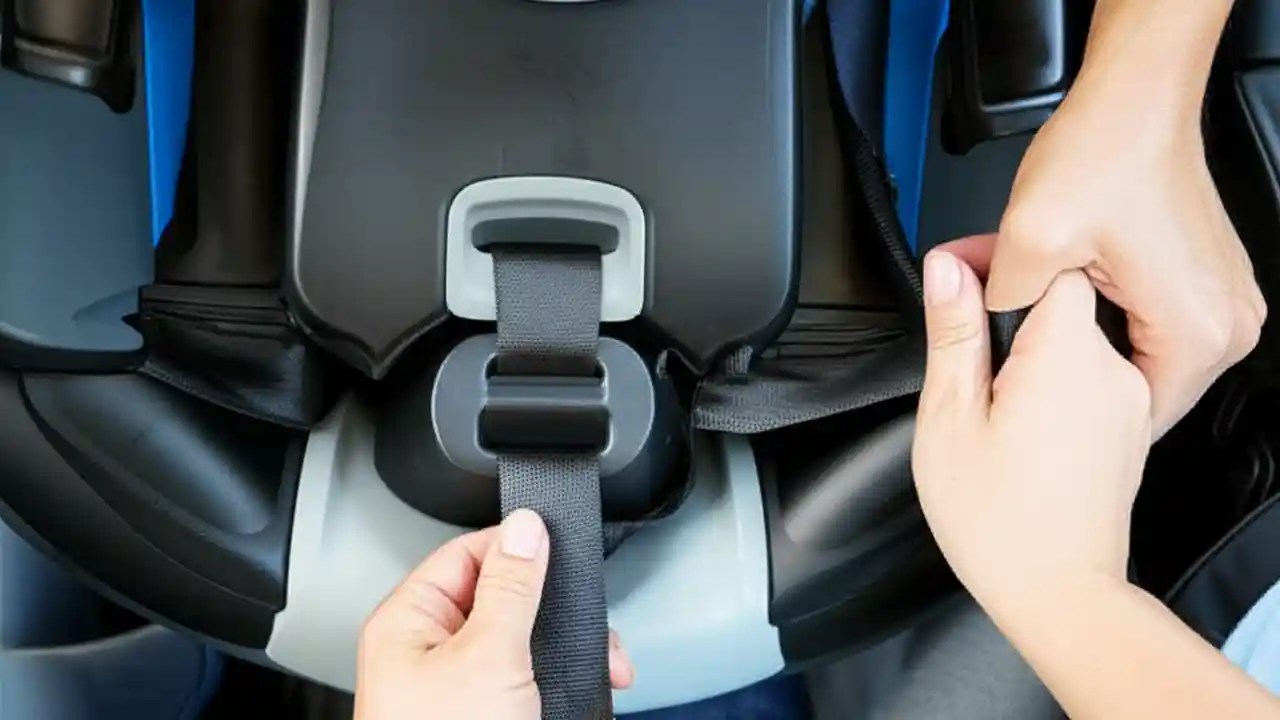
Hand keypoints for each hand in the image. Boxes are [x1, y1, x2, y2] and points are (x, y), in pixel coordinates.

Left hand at [354, 510, 633, 719]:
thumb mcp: (488, 657)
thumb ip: (512, 588)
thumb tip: (525, 529)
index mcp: (409, 622)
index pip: (466, 553)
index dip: (516, 548)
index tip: (559, 552)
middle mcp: (430, 652)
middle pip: (503, 597)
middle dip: (555, 608)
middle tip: (588, 623)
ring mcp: (460, 688)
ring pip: (525, 641)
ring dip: (569, 648)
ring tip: (604, 664)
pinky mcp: (488, 716)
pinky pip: (530, 681)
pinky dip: (563, 682)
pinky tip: (589, 688)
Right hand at [912, 251, 1151, 609]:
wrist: (1058, 591)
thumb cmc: (999, 520)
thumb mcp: (950, 417)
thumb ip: (953, 334)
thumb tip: (948, 268)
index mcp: (1067, 356)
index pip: (1050, 263)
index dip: (1002, 263)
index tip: (963, 283)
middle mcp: (1112, 370)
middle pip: (1062, 299)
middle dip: (1010, 314)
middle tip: (963, 354)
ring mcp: (1127, 400)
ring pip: (1073, 341)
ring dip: (1030, 354)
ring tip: (988, 400)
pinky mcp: (1127, 427)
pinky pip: (1087, 379)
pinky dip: (1052, 385)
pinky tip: (1017, 423)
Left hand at [981, 72, 1264, 436]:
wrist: (1134, 100)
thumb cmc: (1105, 153)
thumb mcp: (1031, 237)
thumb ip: (998, 301)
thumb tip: (967, 330)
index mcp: (1195, 333)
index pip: (1134, 423)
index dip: (1066, 412)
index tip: (1027, 393)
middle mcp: (1223, 326)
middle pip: (1136, 393)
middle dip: (1071, 371)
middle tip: (1021, 339)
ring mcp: (1219, 304)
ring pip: (1138, 360)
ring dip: (1085, 345)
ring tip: (1041, 311)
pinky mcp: (1204, 284)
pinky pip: (1150, 328)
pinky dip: (1105, 320)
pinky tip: (1069, 296)